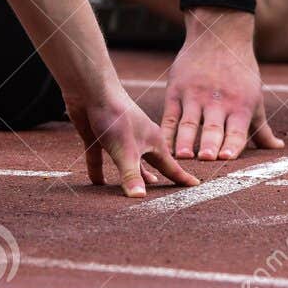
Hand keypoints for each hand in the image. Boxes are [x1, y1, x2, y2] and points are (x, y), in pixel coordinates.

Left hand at [70, 87, 198, 197]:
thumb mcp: (126, 150)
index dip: (182, 177)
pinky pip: (100, 158)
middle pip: (151, 164)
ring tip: (138, 192)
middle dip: (158, 179)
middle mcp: (139, 139)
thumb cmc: (115, 115)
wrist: (91, 89)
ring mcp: (119, 138)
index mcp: (153, 141)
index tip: (196, 186)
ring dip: (132, 175)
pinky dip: (99, 170)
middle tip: (167, 194)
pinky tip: (98, 183)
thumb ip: (132, 175)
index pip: (171, 165)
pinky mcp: (99, 137)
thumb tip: (139, 198)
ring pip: (127, 162)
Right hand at [161, 9, 283, 159]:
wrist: (218, 35)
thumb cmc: (240, 71)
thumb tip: (278, 147)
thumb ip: (262, 127)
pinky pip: (170, 116)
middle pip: (213, 127)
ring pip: (189, 123)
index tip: (227, 158)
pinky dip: (166, 133)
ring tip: (181, 157)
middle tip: (205, 159)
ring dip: (184, 141)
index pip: (238, 130)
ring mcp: (194, 96)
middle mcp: (218, 101)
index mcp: (240, 106)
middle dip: (209, 144)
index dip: (232, 144)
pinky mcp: (176, 91)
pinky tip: (164, 147)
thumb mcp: (255, 97)